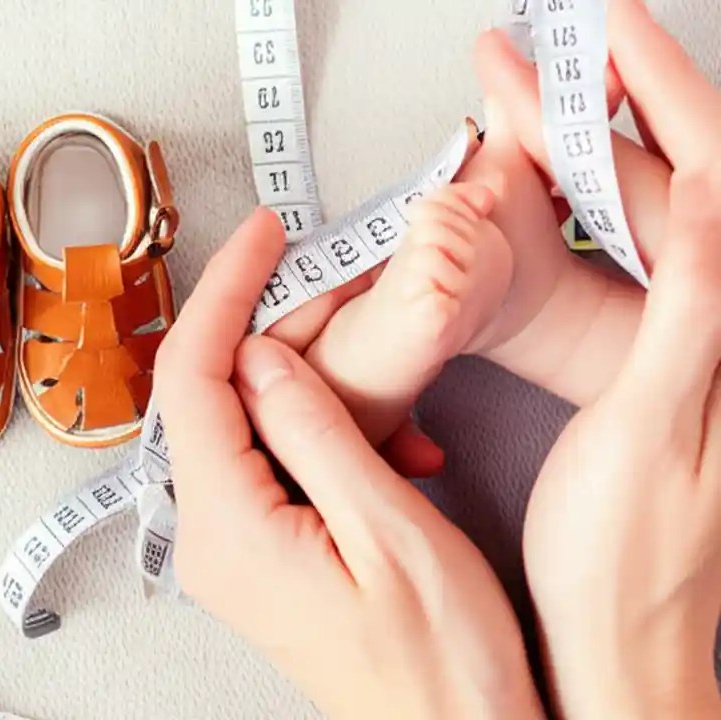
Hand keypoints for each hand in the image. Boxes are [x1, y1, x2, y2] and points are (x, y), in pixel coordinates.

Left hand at [155, 210, 542, 718]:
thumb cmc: (438, 669)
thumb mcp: (391, 533)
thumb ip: (317, 433)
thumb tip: (263, 355)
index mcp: (230, 530)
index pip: (192, 379)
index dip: (225, 291)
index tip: (266, 235)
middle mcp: (212, 539)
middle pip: (212, 392)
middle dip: (272, 324)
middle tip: (343, 284)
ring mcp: (231, 547)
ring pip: (241, 419)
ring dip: (304, 374)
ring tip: (376, 355)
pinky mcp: (260, 550)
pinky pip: (267, 457)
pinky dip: (320, 423)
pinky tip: (391, 437)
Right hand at [481, 2, 720, 714]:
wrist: (618, 632)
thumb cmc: (632, 555)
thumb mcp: (657, 428)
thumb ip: (694, 309)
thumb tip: (710, 199)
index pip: (709, 179)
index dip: (663, 96)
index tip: (611, 35)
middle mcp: (716, 323)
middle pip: (665, 182)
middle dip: (591, 110)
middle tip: (525, 61)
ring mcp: (677, 337)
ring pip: (631, 214)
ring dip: (569, 153)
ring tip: (512, 108)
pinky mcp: (640, 356)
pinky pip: (608, 259)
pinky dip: (564, 211)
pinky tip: (528, 190)